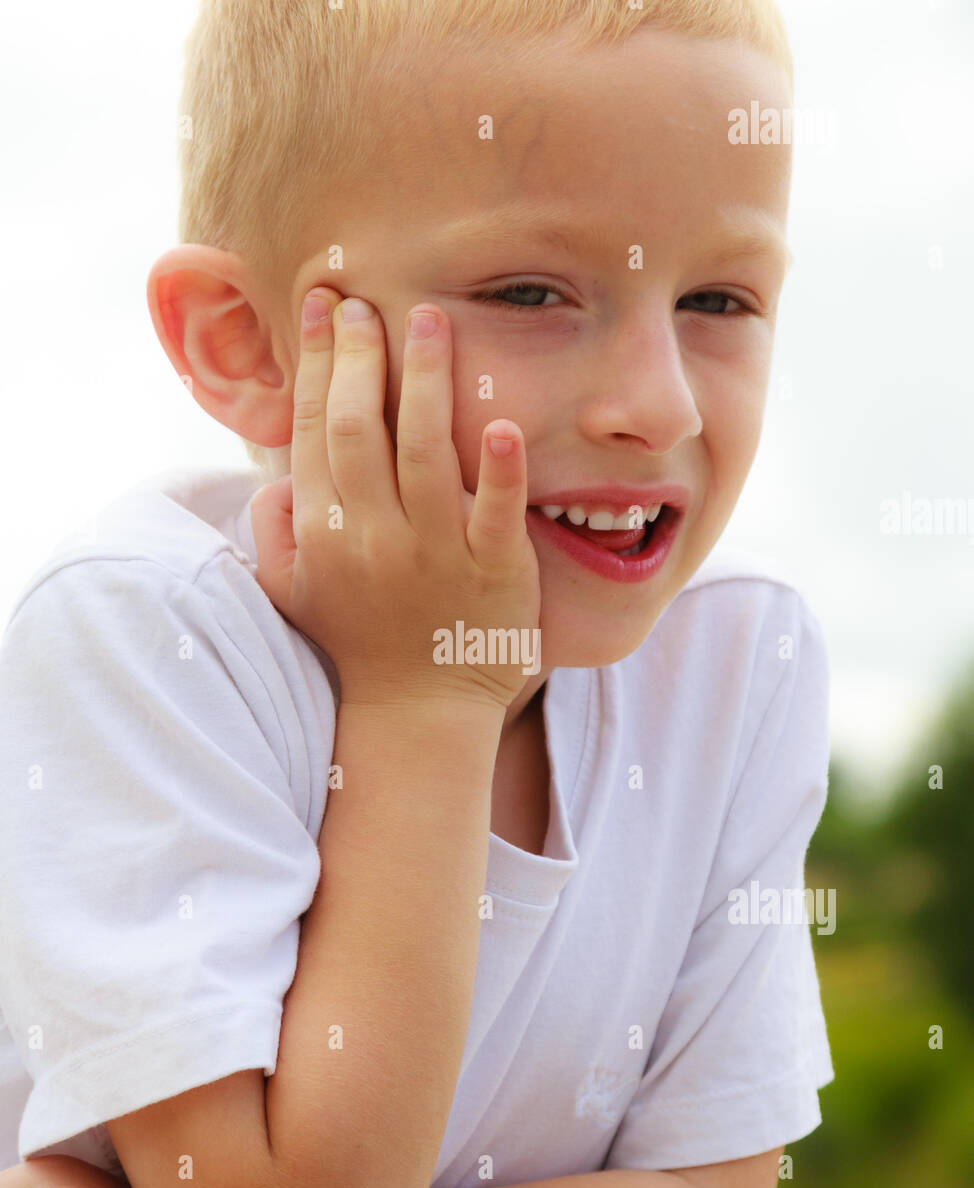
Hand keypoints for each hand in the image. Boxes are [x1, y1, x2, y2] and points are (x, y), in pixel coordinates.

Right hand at [250, 292, 541, 712]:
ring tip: (432, 320)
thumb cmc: (357, 642)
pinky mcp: (494, 572)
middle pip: (361, 429)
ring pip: (425, 455)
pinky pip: (496, 514)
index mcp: (326, 533)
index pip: (315, 431)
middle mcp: (374, 537)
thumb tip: (279, 474)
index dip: (320, 363)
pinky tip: (504, 426)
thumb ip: (279, 529)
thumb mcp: (294, 592)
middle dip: (360, 356)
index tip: (324, 306)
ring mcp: (436, 554)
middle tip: (365, 299)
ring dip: (426, 383)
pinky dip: (500, 472)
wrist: (418, 712)